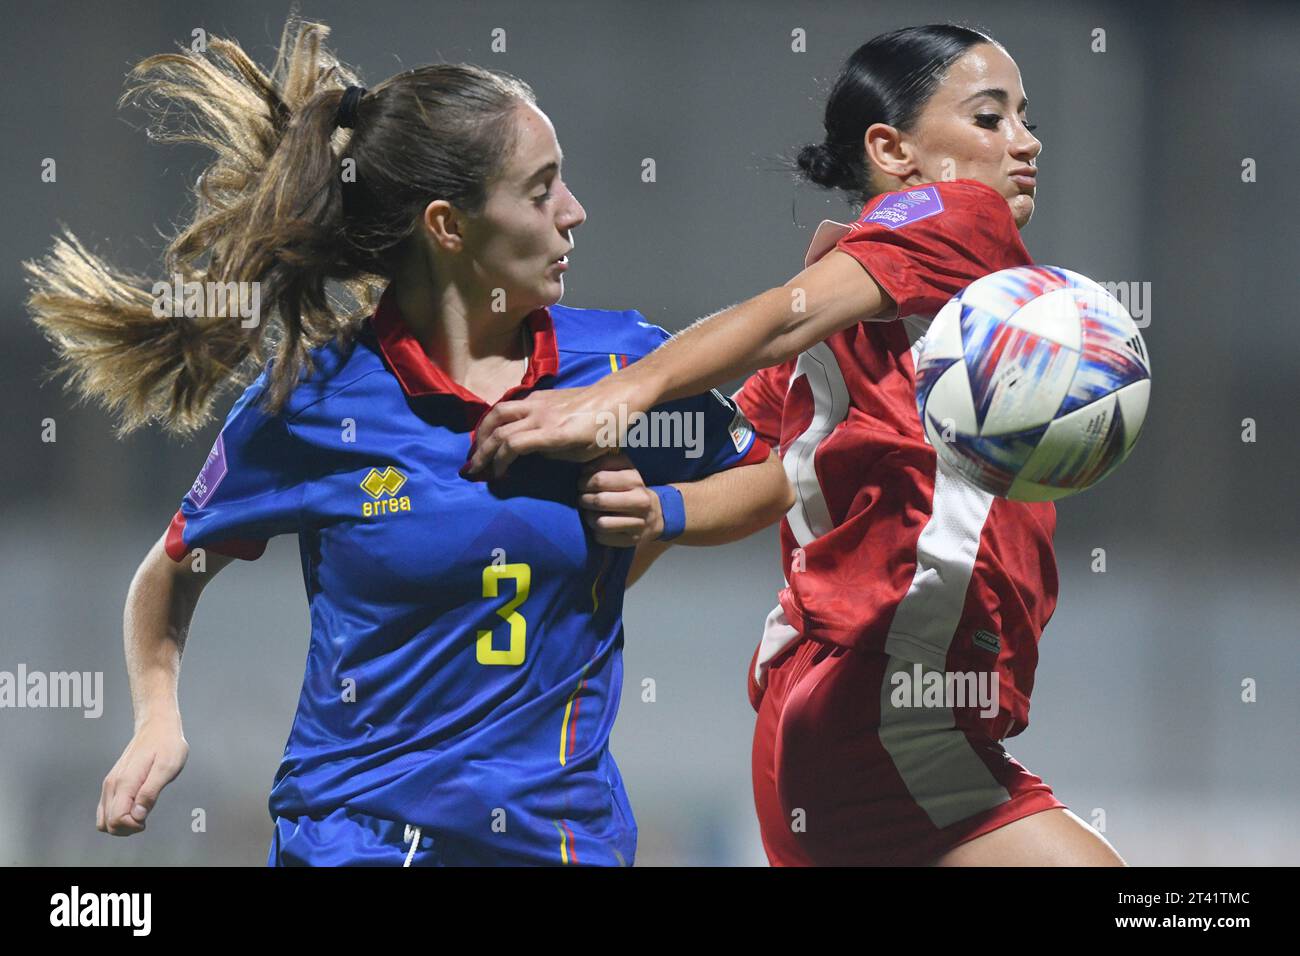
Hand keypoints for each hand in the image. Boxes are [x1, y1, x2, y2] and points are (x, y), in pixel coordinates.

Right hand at [96, 714, 188, 835]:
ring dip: (121, 824)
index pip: (116, 819)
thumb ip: (151, 792)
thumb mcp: (167, 767)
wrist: (157, 726)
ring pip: (104, 820)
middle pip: (108, 824)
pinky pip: (106, 810)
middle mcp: (112, 785)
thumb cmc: (166, 745)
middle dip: (126, 828)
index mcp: (124, 783)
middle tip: (146, 818)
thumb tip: (138, 815)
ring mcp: (110, 785)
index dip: (132, 826)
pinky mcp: (112, 784)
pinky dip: (118, 816)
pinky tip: (135, 808)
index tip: (147, 819)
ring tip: (141, 814)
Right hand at [464, 379, 644, 479]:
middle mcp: (541, 414)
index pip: (512, 445)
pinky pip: (509, 405)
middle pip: (498, 430)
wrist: (616, 398)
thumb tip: (528, 456)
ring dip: (482, 431)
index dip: (497, 462)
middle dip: (481, 451)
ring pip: (498, 412)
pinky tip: (493, 431)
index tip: (496, 477)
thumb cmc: (606, 431)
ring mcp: (539, 402)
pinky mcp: (540, 395)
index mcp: (554, 432)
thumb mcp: (583, 454)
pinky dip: (495, 419)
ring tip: (476, 448)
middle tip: (472, 469)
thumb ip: (552, 455)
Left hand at [577, 453, 663, 546]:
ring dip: (589, 517)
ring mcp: (638, 523)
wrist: (654, 516)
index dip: (584, 481)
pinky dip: (596, 532)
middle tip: (583, 498)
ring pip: (600, 522)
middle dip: (584, 499)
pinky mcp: (632, 540)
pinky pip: (603, 537)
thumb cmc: (630, 490)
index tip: (582, 483)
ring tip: (590, 511)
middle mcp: (641, 501)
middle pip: (599, 501)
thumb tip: (585, 468)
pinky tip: (599, 524)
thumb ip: (605, 463)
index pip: (600, 479)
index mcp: (635, 480)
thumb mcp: (623, 470)